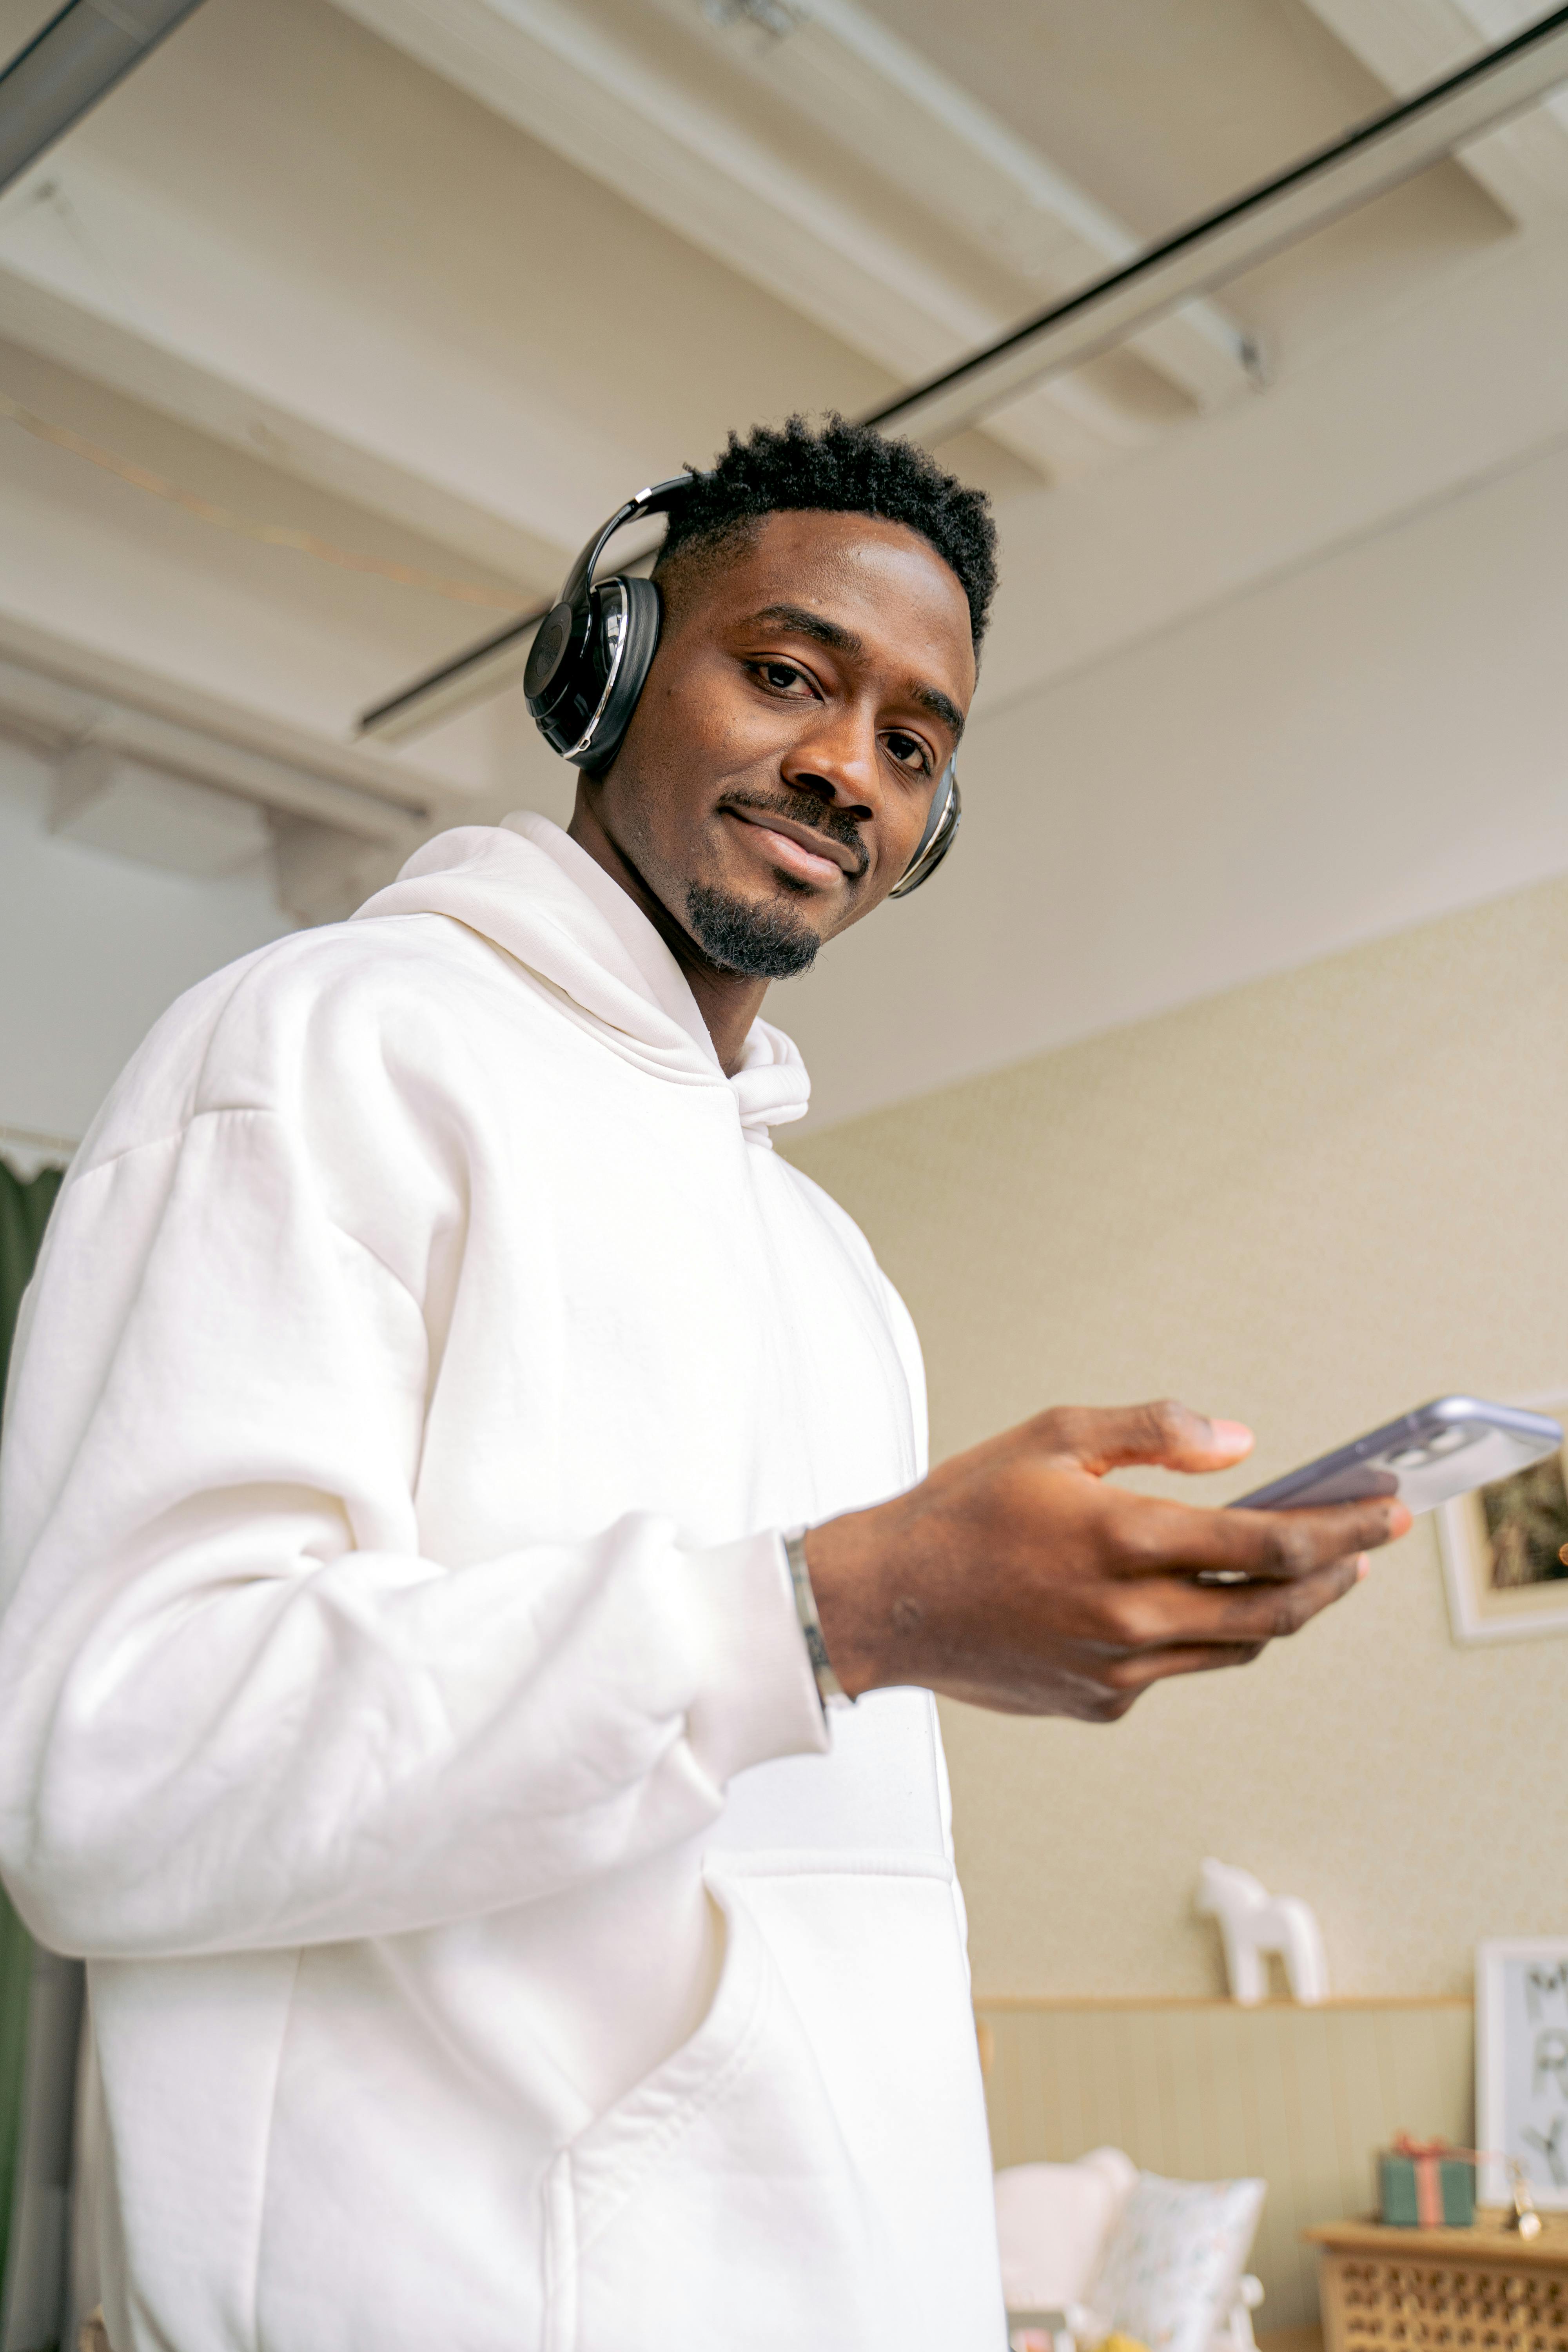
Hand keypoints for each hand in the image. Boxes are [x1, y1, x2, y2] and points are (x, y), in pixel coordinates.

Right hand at [805, 1400, 1409, 1719]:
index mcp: (1121, 1539)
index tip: (1384, 1512)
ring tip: (1300, 1573)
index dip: (1341, 1529)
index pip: (1269, 1545)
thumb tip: (1241, 1446)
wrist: (886, 1603)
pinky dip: (1197, 1634)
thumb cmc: (963, 1509)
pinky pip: (1176, 1670)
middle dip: (1334, 1575)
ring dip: (1279, 1609)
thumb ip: (1156, 1432)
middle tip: (1365, 1546)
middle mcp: (1129, 1615)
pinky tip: (1183, 1602)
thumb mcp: (1055, 1436)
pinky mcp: (1100, 1702)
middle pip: (1275, 1609)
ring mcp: (1117, 1670)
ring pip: (1235, 1646)